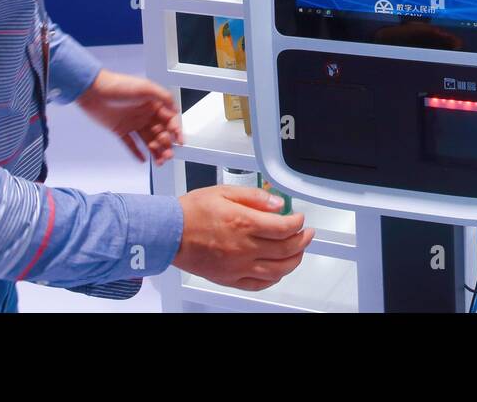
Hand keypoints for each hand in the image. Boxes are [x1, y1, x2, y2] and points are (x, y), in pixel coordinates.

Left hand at [77, 69, 182, 164]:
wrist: (93, 91)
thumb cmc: (118, 86)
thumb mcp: (146, 88)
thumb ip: (164, 97)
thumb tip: (176, 109)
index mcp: (153, 103)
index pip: (169, 119)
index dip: (176, 130)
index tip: (179, 141)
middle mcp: (144, 113)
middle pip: (160, 132)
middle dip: (166, 144)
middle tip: (168, 154)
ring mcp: (132, 122)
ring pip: (148, 139)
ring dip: (155, 150)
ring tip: (160, 161)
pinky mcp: (120, 129)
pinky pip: (131, 143)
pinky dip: (137, 152)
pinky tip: (143, 160)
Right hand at [173, 186, 312, 290]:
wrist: (170, 232)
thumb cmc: (192, 212)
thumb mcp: (224, 191)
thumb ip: (254, 196)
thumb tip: (277, 203)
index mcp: (244, 223)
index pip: (284, 227)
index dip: (298, 222)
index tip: (299, 218)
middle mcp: (244, 247)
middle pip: (286, 249)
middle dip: (302, 241)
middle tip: (307, 234)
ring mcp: (238, 266)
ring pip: (278, 270)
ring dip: (294, 261)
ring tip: (298, 252)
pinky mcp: (230, 278)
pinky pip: (259, 284)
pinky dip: (274, 279)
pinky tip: (277, 272)